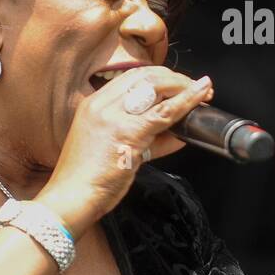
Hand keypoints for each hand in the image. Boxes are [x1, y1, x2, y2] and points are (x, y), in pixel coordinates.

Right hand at [37, 66, 213, 234]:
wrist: (70, 198)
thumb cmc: (87, 180)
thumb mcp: (113, 150)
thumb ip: (146, 139)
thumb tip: (178, 135)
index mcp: (94, 104)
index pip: (132, 76)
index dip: (161, 76)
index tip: (178, 84)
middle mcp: (102, 104)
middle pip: (145, 76)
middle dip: (175, 79)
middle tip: (196, 88)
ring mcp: (113, 116)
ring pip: (156, 87)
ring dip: (184, 87)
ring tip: (203, 92)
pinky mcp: (127, 133)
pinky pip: (164, 112)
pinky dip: (187, 101)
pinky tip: (200, 96)